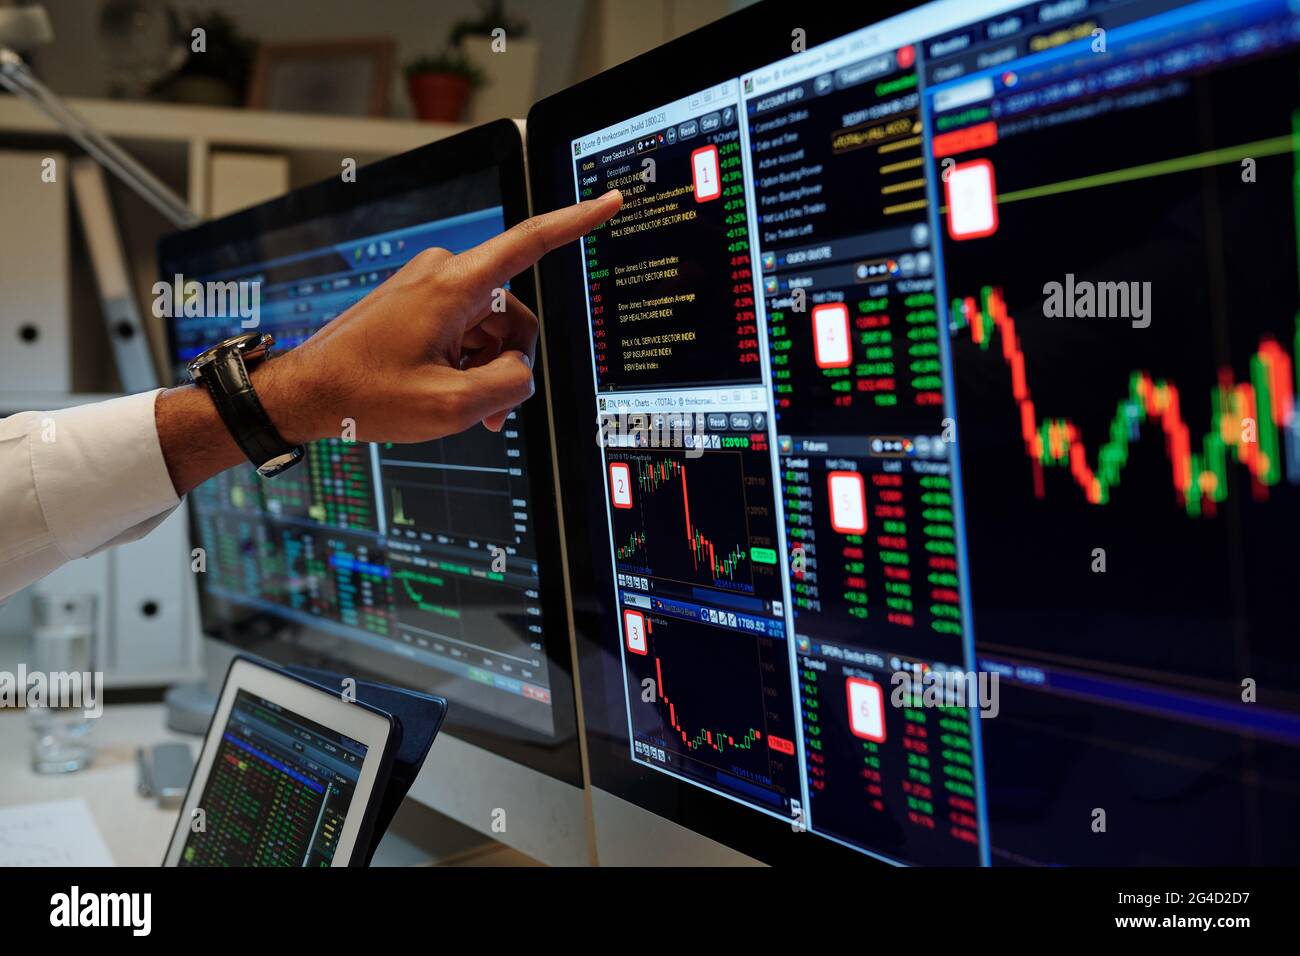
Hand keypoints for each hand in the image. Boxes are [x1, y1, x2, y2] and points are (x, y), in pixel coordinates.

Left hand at [258, 188, 622, 442]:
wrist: (306, 392)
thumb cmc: (363, 394)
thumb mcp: (451, 407)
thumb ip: (508, 386)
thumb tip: (522, 373)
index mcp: (453, 286)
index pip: (531, 242)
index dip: (577, 221)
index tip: (609, 201)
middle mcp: (443, 273)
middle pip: (514, 314)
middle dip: (510, 362)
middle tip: (488, 410)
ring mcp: (429, 285)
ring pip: (492, 327)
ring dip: (486, 368)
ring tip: (461, 406)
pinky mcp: (420, 299)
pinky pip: (468, 329)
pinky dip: (468, 363)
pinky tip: (449, 391)